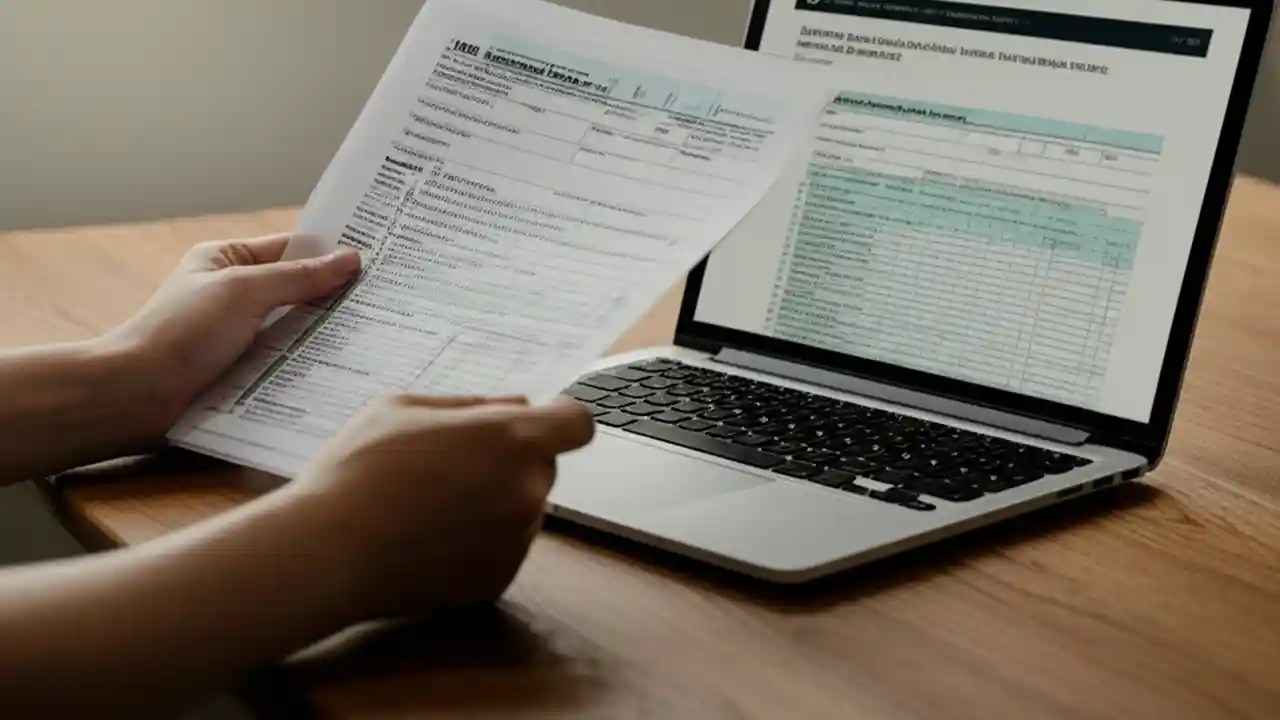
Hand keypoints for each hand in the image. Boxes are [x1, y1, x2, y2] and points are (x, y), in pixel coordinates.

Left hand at [106, 234, 360, 428]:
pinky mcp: (246, 373)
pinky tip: (345, 368)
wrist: (136, 396)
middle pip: (298, 291)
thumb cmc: (179, 333)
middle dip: (336, 297)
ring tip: (377, 333)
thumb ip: (298, 277)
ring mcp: (242, 336)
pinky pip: (288, 363)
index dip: (330, 253)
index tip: (377, 258)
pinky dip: (311, 365)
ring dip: (326, 335)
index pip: (291, 249)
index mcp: (228, 261)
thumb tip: (350, 260)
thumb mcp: (243, 291)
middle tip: (388, 299)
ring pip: (297, 330)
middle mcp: (236, 295)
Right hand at [284, 394, 594, 618]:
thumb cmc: (357, 469)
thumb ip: (471, 405)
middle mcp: (527, 491)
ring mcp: (516, 540)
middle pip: (544, 467)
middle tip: (453, 464)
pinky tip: (430, 537)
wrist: (326, 551)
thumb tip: (516, 405)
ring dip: (495, 502)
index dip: (561, 419)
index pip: (577, 423)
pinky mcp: (499, 580)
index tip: (541, 420)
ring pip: (522, 509)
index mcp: (511, 439)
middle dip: (513, 461)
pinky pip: (503, 548)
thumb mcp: (404, 408)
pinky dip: (479, 542)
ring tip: (430, 504)